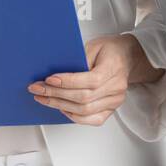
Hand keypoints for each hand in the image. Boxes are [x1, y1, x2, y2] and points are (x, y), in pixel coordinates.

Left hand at [28, 33, 157, 125]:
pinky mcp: (111, 109)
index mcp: (113, 68)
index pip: (90, 80)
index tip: (49, 79)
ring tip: (44, 98)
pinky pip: (91, 120)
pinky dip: (74, 116)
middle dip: (56, 94)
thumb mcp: (93, 46)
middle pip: (84, 98)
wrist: (127, 57)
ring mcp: (115, 101)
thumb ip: (78, 60)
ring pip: (85, 111)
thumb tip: (56, 74)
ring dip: (60, 105)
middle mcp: (116, 88)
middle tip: (38, 89)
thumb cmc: (109, 50)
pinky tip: (62, 108)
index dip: (67, 82)